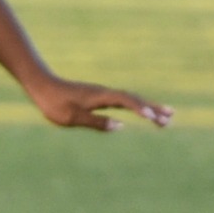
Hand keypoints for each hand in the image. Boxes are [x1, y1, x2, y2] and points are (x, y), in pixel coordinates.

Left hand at [26, 75, 172, 131]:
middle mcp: (105, 93)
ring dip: (148, 107)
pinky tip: (142, 112)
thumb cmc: (54, 103)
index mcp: (100, 97)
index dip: (140, 109)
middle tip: (171, 118)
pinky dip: (136, 106)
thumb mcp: (72, 117)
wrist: (42, 86)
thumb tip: (121, 126)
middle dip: (153, 109)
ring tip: (166, 116)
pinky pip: (123, 101)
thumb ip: (96, 122)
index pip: (126, 101)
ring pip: (131, 100)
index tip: (153, 118)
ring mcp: (103, 94)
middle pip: (134, 99)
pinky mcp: (100, 97)